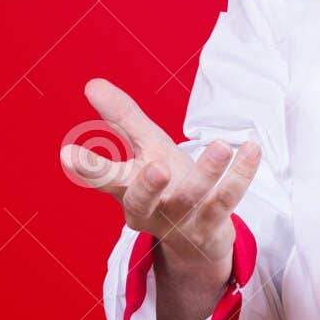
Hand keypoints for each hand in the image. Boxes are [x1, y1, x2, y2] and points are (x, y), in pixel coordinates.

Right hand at [62, 78, 261, 319]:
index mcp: (127, 189)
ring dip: (206, 173)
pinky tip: (252, 149)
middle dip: (147, 187)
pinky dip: (240, 176)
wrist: (195, 236)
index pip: (105, 179)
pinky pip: (226, 201)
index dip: (87, 168)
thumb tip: (92, 83)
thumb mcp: (144, 147)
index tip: (67, 153)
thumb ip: (122, 118)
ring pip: (190, 199)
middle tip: (156, 168)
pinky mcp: (211, 225)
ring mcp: (181, 220)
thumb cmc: (165, 182)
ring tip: (222, 146)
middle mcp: (150, 209)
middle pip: (142, 201)